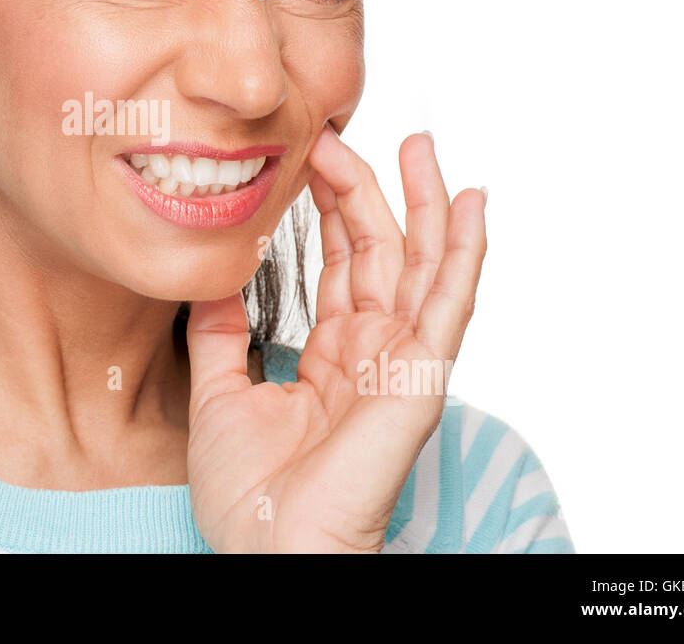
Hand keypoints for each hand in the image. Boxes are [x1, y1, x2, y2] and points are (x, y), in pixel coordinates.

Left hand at [185, 127, 486, 552]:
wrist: (267, 551)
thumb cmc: (248, 497)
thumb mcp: (219, 395)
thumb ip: (220, 335)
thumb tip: (213, 279)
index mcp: (333, 356)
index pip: (341, 265)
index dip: (330, 209)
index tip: (312, 156)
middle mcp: (374, 353)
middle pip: (382, 252)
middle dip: (369, 189)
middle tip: (348, 132)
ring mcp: (402, 363)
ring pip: (423, 265)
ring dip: (426, 203)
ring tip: (422, 145)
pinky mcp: (420, 377)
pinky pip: (449, 304)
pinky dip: (464, 251)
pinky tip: (471, 203)